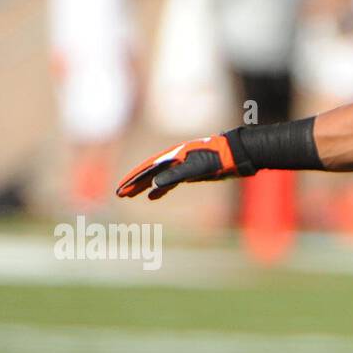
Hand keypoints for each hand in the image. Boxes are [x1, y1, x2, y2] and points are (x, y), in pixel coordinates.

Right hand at [116, 133, 246, 199]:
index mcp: (171, 157)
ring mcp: (180, 167)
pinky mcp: (188, 173)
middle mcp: (172, 160)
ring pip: (156, 178)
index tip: (120, 189)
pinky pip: (168, 182)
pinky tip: (151, 196)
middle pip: (148, 173)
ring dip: (142, 186)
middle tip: (118, 194)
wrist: (233, 156)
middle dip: (133, 183)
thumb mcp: (195, 169)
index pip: (146, 169)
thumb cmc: (216, 160)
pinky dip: (159, 190)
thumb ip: (175, 175)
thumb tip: (154, 184)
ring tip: (129, 195)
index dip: (132, 180)